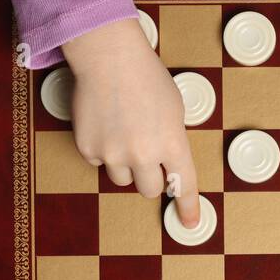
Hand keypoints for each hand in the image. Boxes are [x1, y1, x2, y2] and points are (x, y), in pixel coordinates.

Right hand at [61, 18, 200, 226]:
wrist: (108, 56)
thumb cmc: (145, 77)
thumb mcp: (174, 109)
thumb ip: (172, 139)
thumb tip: (167, 163)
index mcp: (172, 142)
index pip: (183, 184)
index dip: (187, 206)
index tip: (190, 223)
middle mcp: (144, 154)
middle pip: (150, 190)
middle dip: (150, 177)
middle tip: (144, 155)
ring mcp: (114, 154)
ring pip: (122, 180)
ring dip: (125, 165)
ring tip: (122, 132)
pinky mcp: (89, 149)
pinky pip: (99, 163)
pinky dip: (102, 150)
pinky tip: (104, 124)